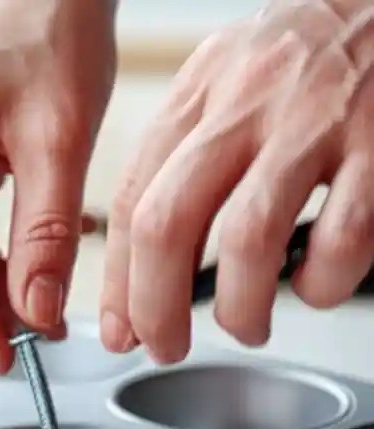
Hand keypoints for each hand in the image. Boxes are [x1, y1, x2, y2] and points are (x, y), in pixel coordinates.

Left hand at [101, 0, 373, 362]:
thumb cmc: (310, 53)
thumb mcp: (228, 81)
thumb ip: (188, 154)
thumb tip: (147, 260)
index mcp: (198, 94)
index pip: (132, 200)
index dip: (117, 280)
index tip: (117, 328)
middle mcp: (245, 105)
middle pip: (167, 223)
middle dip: (153, 306)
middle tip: (163, 346)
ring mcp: (313, 123)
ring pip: (247, 236)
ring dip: (238, 305)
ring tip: (244, 326)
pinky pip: (341, 235)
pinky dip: (323, 282)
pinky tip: (317, 287)